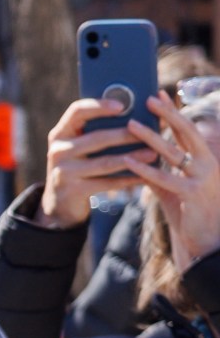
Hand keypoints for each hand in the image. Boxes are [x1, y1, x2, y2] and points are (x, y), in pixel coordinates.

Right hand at [36, 97, 154, 227]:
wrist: (61, 202)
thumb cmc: (80, 165)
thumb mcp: (81, 146)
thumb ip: (100, 128)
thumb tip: (144, 111)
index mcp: (60, 133)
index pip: (77, 111)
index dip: (100, 106)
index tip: (123, 105)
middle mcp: (57, 151)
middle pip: (96, 138)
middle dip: (126, 134)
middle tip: (151, 131)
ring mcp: (63, 172)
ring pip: (104, 162)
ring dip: (132, 157)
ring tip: (154, 153)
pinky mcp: (72, 191)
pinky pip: (106, 183)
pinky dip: (127, 179)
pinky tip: (145, 175)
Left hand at [121, 94, 219, 269]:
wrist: (204, 244)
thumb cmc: (189, 215)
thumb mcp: (173, 190)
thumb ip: (159, 174)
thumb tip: (139, 158)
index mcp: (206, 160)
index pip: (188, 130)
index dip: (174, 111)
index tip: (159, 94)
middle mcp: (208, 165)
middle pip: (186, 133)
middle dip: (168, 113)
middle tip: (149, 97)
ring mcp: (202, 179)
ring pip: (174, 153)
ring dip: (151, 137)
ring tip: (130, 124)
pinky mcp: (191, 196)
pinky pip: (165, 179)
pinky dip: (146, 169)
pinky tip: (129, 161)